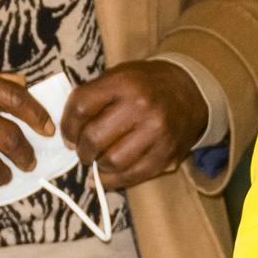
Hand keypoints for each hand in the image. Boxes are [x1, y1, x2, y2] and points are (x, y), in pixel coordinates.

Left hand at [62, 61, 206, 189]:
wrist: (189, 92)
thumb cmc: (145, 85)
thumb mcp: (118, 76)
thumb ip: (93, 98)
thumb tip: (70, 133)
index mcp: (123, 83)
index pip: (81, 107)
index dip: (68, 127)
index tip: (68, 136)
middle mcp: (140, 106)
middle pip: (94, 137)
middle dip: (82, 150)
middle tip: (83, 152)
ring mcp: (156, 132)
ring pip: (112, 161)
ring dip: (99, 166)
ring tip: (99, 161)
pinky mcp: (166, 154)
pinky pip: (134, 175)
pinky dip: (114, 181)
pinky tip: (106, 177)